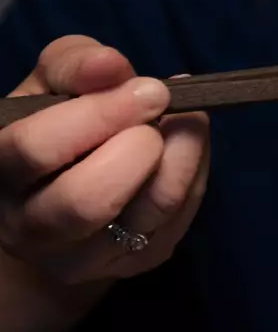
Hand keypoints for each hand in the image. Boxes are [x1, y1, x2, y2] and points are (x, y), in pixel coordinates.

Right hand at [0, 35, 208, 284]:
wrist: (60, 198)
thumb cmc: (55, 127)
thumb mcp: (51, 84)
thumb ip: (74, 65)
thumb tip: (111, 65)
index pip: (38, 147)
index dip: (101, 114)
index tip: (150, 90)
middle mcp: (28, 225)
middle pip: (88, 199)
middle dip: (140, 149)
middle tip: (162, 115)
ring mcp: (80, 256)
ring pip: (145, 215)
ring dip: (180, 160)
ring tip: (186, 124)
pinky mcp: (130, 266)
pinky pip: (176, 221)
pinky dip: (194, 177)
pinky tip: (187, 149)